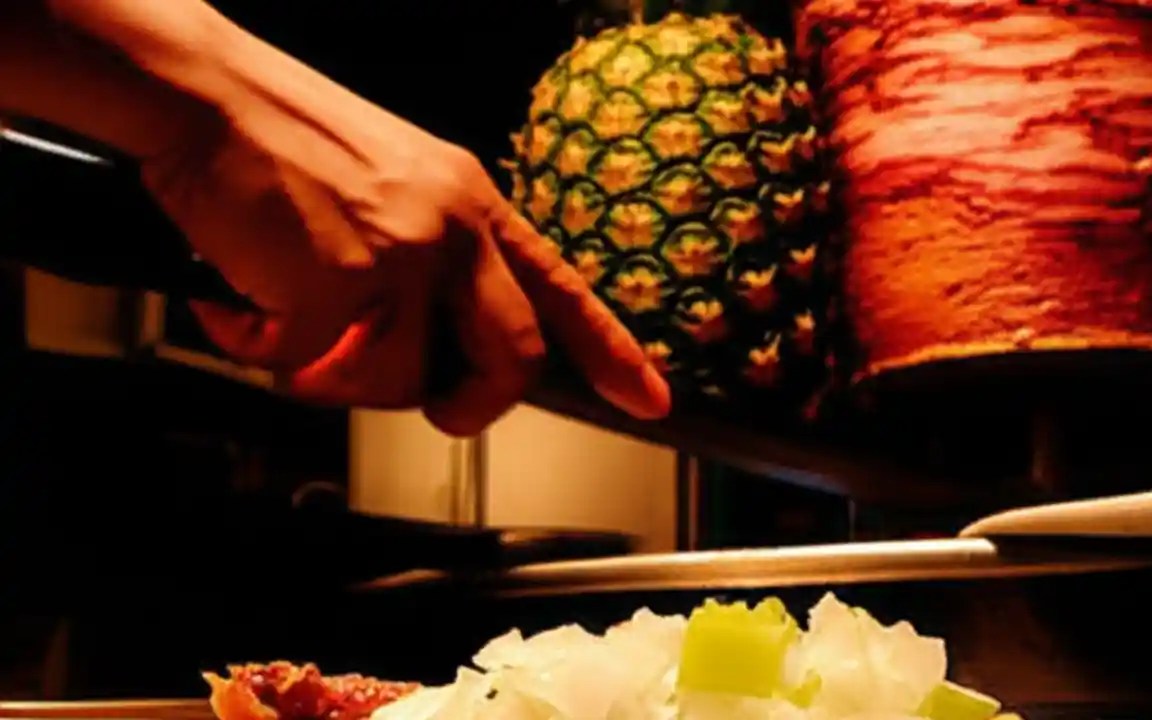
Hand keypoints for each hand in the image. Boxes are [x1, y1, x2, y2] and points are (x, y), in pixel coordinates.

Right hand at [142, 113, 669, 434]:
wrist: (207, 96)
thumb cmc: (287, 145)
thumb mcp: (397, 189)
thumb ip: (435, 262)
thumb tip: (438, 351)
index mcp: (474, 205)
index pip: (562, 288)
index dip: (612, 352)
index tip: (649, 401)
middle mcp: (454, 228)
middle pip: (514, 359)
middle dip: (474, 405)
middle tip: (439, 410)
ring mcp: (404, 255)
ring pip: (400, 381)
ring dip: (338, 376)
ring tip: (292, 324)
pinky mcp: (343, 282)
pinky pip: (311, 371)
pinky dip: (264, 351)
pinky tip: (242, 302)